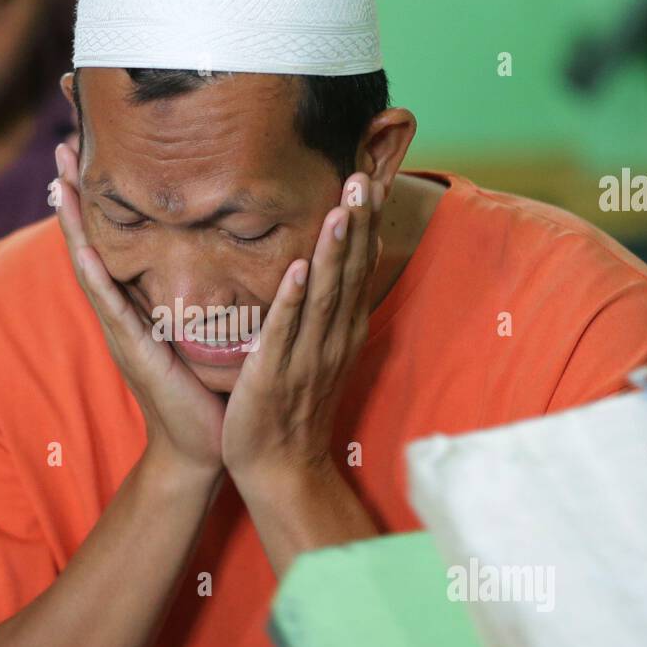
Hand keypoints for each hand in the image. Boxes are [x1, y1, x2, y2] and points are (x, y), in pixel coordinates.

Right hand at [52, 142, 224, 475]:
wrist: (200, 447)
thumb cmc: (205, 390)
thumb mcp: (202, 330)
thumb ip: (203, 294)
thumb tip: (226, 250)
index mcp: (138, 304)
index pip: (113, 239)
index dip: (99, 198)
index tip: (92, 150)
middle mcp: (122, 312)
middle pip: (89, 241)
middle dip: (76, 195)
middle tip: (63, 144)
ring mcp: (121, 331)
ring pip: (90, 265)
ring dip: (74, 223)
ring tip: (60, 180)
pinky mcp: (134, 352)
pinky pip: (111, 308)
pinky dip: (95, 276)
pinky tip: (84, 247)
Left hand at [222, 172, 382, 491]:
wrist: (281, 469)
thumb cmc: (292, 408)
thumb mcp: (317, 354)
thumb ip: (324, 313)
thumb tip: (331, 269)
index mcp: (341, 332)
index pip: (359, 269)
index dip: (366, 226)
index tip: (371, 181)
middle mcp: (332, 340)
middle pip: (349, 274)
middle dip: (357, 225)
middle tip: (363, 177)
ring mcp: (307, 358)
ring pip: (325, 297)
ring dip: (334, 252)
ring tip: (341, 209)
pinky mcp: (275, 375)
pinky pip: (286, 333)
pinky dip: (294, 301)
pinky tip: (299, 269)